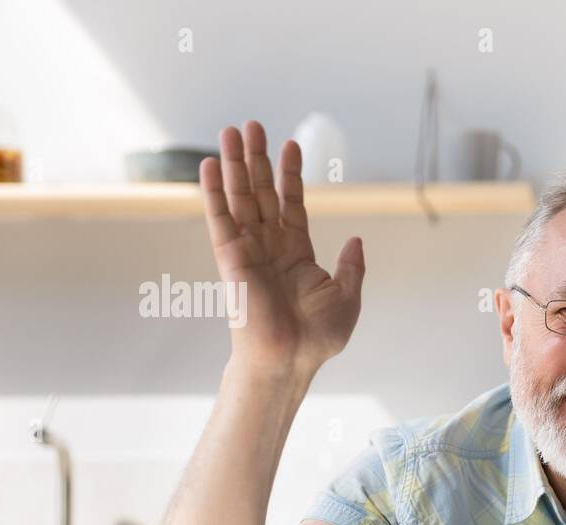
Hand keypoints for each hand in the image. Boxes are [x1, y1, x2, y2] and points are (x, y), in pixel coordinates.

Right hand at [201, 120, 364, 375]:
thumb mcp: (347, 296)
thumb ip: (351, 266)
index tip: (290, 143)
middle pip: (262, 193)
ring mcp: (249, 251)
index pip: (291, 204)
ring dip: (234, 164)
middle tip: (252, 124)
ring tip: (231, 130)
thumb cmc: (317, 337)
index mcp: (296, 254)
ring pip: (240, 199)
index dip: (290, 175)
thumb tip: (357, 240)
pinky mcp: (231, 259)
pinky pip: (220, 220)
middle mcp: (270, 248)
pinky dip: (213, 193)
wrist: (291, 359)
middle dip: (257, 159)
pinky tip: (209, 166)